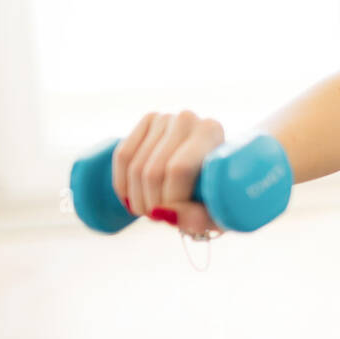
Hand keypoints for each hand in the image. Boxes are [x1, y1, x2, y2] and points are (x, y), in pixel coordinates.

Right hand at [111, 110, 225, 237]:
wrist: (212, 168)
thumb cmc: (217, 192)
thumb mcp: (217, 210)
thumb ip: (200, 218)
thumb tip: (170, 216)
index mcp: (211, 133)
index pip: (178, 169)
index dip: (168, 200)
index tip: (171, 220)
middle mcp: (188, 119)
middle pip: (153, 171)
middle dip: (150, 204)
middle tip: (157, 218)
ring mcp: (165, 118)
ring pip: (135, 167)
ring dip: (136, 199)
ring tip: (149, 211)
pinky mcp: (147, 122)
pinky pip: (122, 156)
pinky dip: (122, 184)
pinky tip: (130, 199)